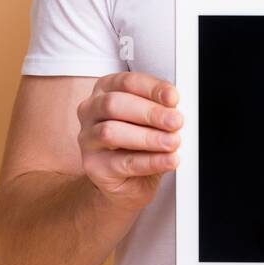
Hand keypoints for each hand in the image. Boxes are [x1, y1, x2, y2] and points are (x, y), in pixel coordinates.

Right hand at [77, 71, 181, 211]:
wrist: (129, 182)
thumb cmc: (139, 143)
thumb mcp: (151, 120)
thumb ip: (160, 109)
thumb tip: (176, 108)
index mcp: (105, 90)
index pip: (127, 82)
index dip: (152, 88)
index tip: (173, 98)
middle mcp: (91, 111)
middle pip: (114, 104)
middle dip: (149, 112)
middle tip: (175, 121)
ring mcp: (88, 138)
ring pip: (111, 132)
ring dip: (148, 137)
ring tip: (172, 142)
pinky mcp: (93, 166)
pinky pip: (122, 162)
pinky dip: (150, 161)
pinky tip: (168, 160)